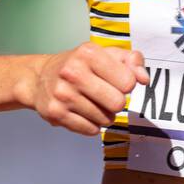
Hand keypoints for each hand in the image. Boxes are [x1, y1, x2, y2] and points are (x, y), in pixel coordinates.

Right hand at [29, 42, 148, 135]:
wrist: (39, 78)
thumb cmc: (79, 66)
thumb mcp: (105, 54)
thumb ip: (131, 62)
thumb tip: (144, 79)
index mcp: (89, 53)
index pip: (128, 82)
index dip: (126, 84)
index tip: (115, 81)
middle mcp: (73, 72)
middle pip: (118, 104)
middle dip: (116, 102)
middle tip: (104, 95)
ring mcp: (63, 94)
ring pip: (105, 119)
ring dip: (104, 115)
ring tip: (91, 103)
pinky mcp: (56, 113)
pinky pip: (90, 130)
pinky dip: (91, 125)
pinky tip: (82, 112)